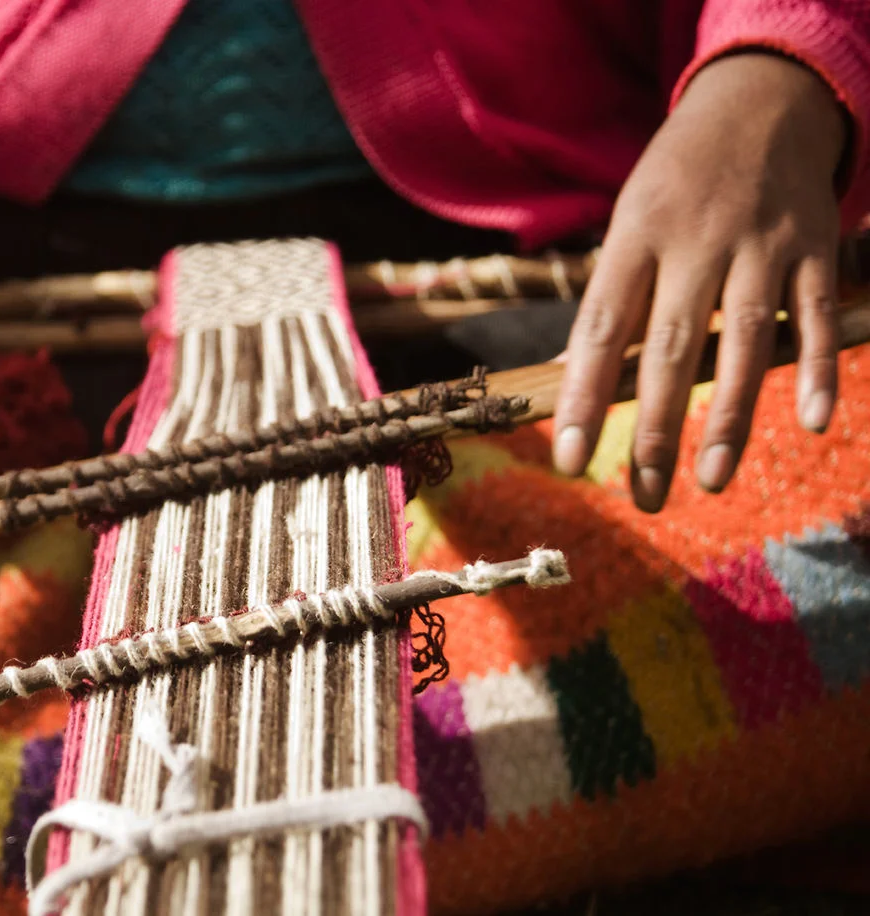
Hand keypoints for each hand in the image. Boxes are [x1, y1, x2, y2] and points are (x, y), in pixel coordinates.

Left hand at [553, 53, 847, 510]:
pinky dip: (816, 367)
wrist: (759, 100)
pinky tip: (812, 421)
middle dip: (655, 429)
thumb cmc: (677, 182)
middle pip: (670, 348)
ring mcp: (759, 242)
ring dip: (729, 417)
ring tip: (708, 481)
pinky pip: (815, 313)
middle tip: (644, 495)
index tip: (572, 461)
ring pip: (742, 339)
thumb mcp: (628, 224)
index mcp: (634, 239)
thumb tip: (571, 379)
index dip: (585, 400)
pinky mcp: (813, 245)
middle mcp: (694, 241)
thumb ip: (611, 299)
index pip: (600, 332)